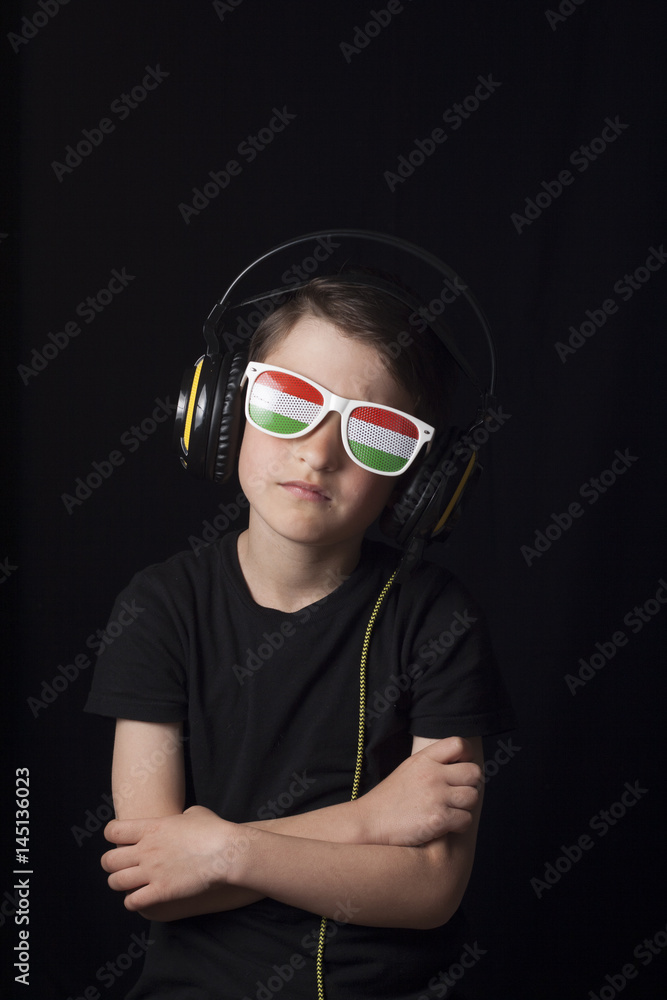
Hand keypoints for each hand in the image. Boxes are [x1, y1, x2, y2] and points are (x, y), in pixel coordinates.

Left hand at [101, 805, 240, 911]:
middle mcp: (146, 850)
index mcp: (152, 827)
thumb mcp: (195, 813)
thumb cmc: (215, 830)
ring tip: (129, 884)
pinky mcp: (161, 892)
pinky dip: (132, 902)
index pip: (112, 830)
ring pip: (116, 882)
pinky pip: (133, 902)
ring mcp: (152, 872)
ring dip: (119, 884)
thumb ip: (181, 817)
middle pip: (108, 860)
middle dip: (111, 864)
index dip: (113, 835)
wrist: (227, 852)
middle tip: (122, 866)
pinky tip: (140, 899)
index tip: (121, 840)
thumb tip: (183, 819)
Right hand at [356, 737, 481, 845]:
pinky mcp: (439, 819)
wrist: (371, 821)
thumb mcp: (409, 769)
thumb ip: (433, 762)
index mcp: (424, 759)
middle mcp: (432, 774)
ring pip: (473, 797)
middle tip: (458, 794)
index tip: (461, 769)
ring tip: (450, 810)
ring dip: (465, 806)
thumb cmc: (391, 798)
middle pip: (474, 772)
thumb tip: (462, 763)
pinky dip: (460, 825)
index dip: (467, 756)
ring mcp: (436, 796)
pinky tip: (445, 825)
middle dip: (470, 785)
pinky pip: (466, 819)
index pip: (459, 744)